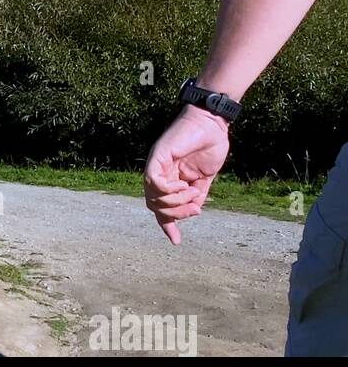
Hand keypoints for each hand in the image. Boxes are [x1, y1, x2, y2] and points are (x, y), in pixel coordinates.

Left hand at [143, 105, 230, 244]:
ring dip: (176, 202)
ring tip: (193, 193)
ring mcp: (155, 165)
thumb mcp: (203, 179)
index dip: (167, 225)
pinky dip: (169, 190)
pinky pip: (154, 182)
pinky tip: (184, 186)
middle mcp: (159, 174)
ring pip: (154, 197)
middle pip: (156, 206)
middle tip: (196, 208)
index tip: (176, 242)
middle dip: (177, 214)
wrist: (212, 125)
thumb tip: (192, 212)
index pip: (161, 207)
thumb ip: (195, 196)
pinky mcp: (156, 157)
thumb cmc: (209, 147)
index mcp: (170, 180)